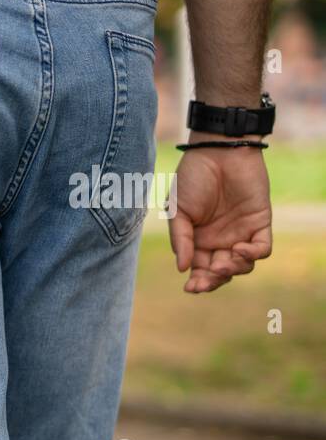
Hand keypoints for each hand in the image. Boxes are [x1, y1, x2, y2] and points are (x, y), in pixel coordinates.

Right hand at [169, 139, 271, 292]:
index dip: (198, 282)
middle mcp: (220, 240)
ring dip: (232, 270)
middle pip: (221, 272)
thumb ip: (181, 239)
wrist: (218, 152)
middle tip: (205, 281)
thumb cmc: (192, 178)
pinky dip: (252, 255)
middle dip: (213, 281)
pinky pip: (262, 249)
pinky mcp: (260, 223)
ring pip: (242, 265)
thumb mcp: (177, 211)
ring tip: (222, 263)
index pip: (200, 270)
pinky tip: (239, 250)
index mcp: (198, 240)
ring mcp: (241, 232)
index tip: (191, 288)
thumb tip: (182, 269)